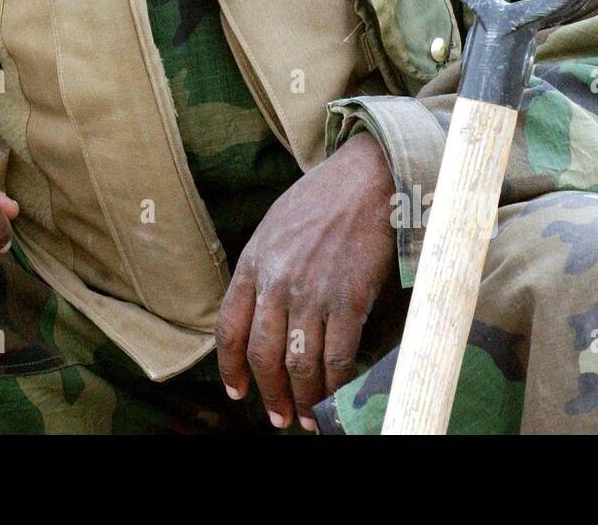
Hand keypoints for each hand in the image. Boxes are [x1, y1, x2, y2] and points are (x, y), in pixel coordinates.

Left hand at [214, 132, 396, 430]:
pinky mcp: (350, 299)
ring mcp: (313, 293)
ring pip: (299, 363)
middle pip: (263, 355)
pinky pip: (338, 357)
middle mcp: (277, 282)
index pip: (230, 328)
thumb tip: (260, 309)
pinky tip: (337, 399)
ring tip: (309, 420)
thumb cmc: (323, 199)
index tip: (237, 391)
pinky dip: (336, 386)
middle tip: (278, 417)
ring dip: (303, 399)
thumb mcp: (275, 227)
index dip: (231, 367)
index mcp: (253, 263)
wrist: (367, 176)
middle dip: (269, 394)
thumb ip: (263, 267)